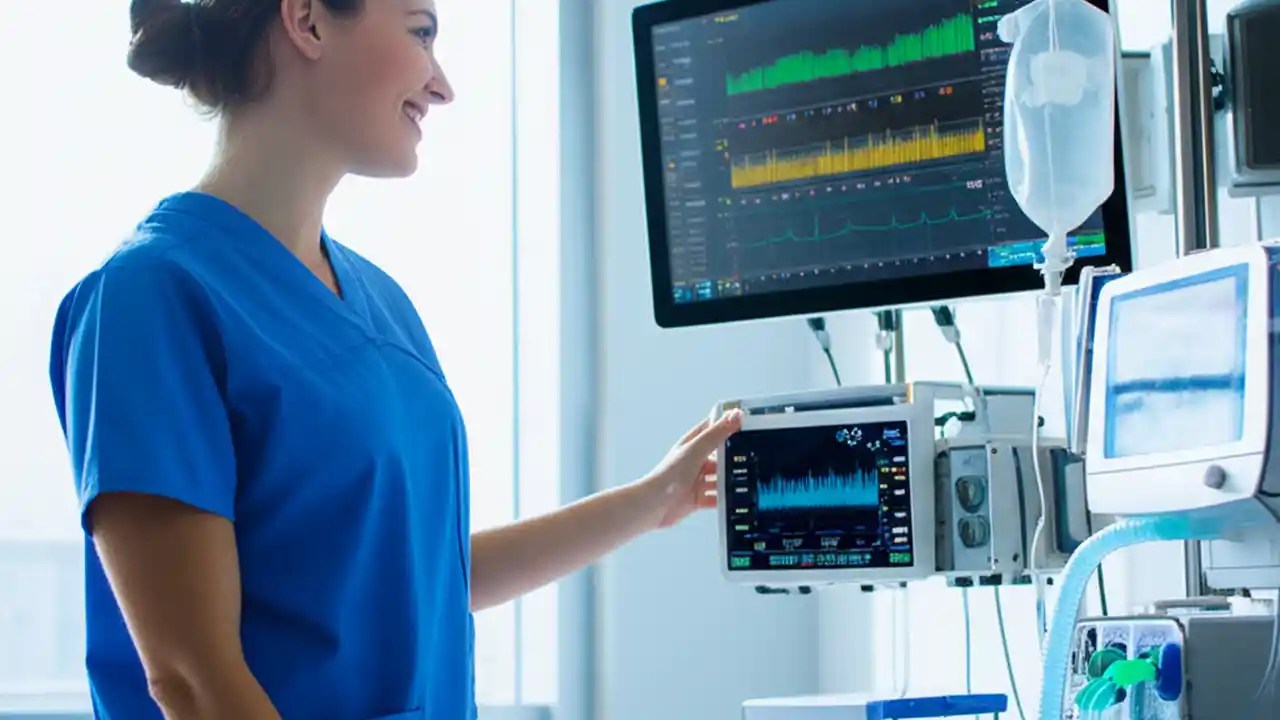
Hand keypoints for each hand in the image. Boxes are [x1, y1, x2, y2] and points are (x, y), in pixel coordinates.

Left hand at [638, 409, 743, 529]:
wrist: (654, 504)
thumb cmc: (668, 475)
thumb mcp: (696, 449)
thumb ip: (717, 433)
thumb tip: (734, 415)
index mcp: (692, 445)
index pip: (712, 429)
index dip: (727, 425)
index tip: (746, 423)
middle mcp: (695, 461)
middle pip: (720, 456)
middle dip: (734, 458)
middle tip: (753, 456)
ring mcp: (697, 480)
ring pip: (720, 478)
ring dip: (731, 480)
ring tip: (748, 480)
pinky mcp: (698, 499)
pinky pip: (716, 497)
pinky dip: (725, 499)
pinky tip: (736, 499)